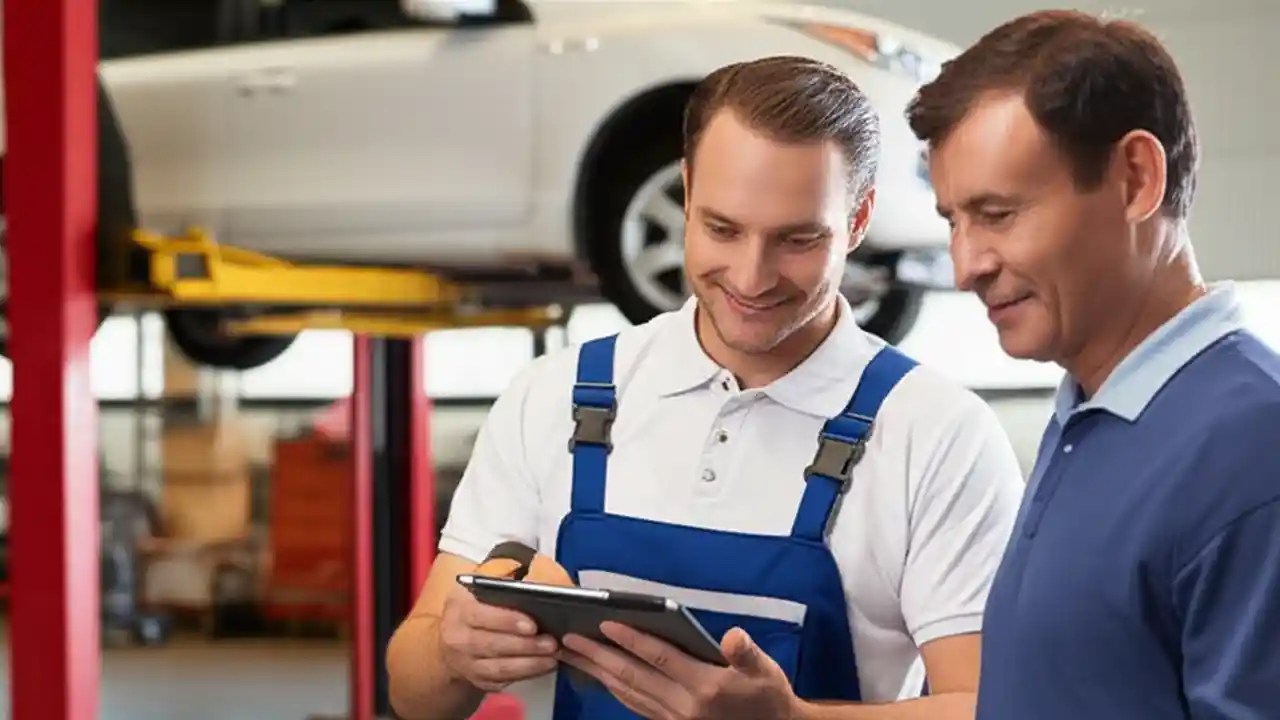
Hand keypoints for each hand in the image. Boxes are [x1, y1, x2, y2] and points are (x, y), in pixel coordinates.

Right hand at [438, 582, 559, 691]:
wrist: (453, 640)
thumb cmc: (475, 609)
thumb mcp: (480, 590)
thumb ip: (503, 585)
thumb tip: (533, 586)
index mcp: (458, 608)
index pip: (480, 616)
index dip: (506, 621)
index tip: (531, 625)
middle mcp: (456, 637)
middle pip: (492, 644)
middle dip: (525, 645)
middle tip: (551, 642)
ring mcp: (465, 663)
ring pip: (499, 668)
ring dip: (529, 663)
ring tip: (553, 656)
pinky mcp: (477, 680)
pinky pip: (503, 680)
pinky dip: (526, 674)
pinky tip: (544, 666)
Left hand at [559, 622, 799, 719]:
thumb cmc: (767, 695)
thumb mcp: (766, 670)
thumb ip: (746, 653)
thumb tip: (733, 637)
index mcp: (705, 687)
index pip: (660, 658)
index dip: (632, 639)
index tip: (606, 622)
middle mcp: (684, 706)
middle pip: (632, 676)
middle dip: (598, 656)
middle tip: (569, 638)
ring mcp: (674, 719)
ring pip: (627, 692)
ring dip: (597, 672)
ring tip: (573, 654)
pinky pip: (634, 705)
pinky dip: (613, 689)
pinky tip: (600, 677)